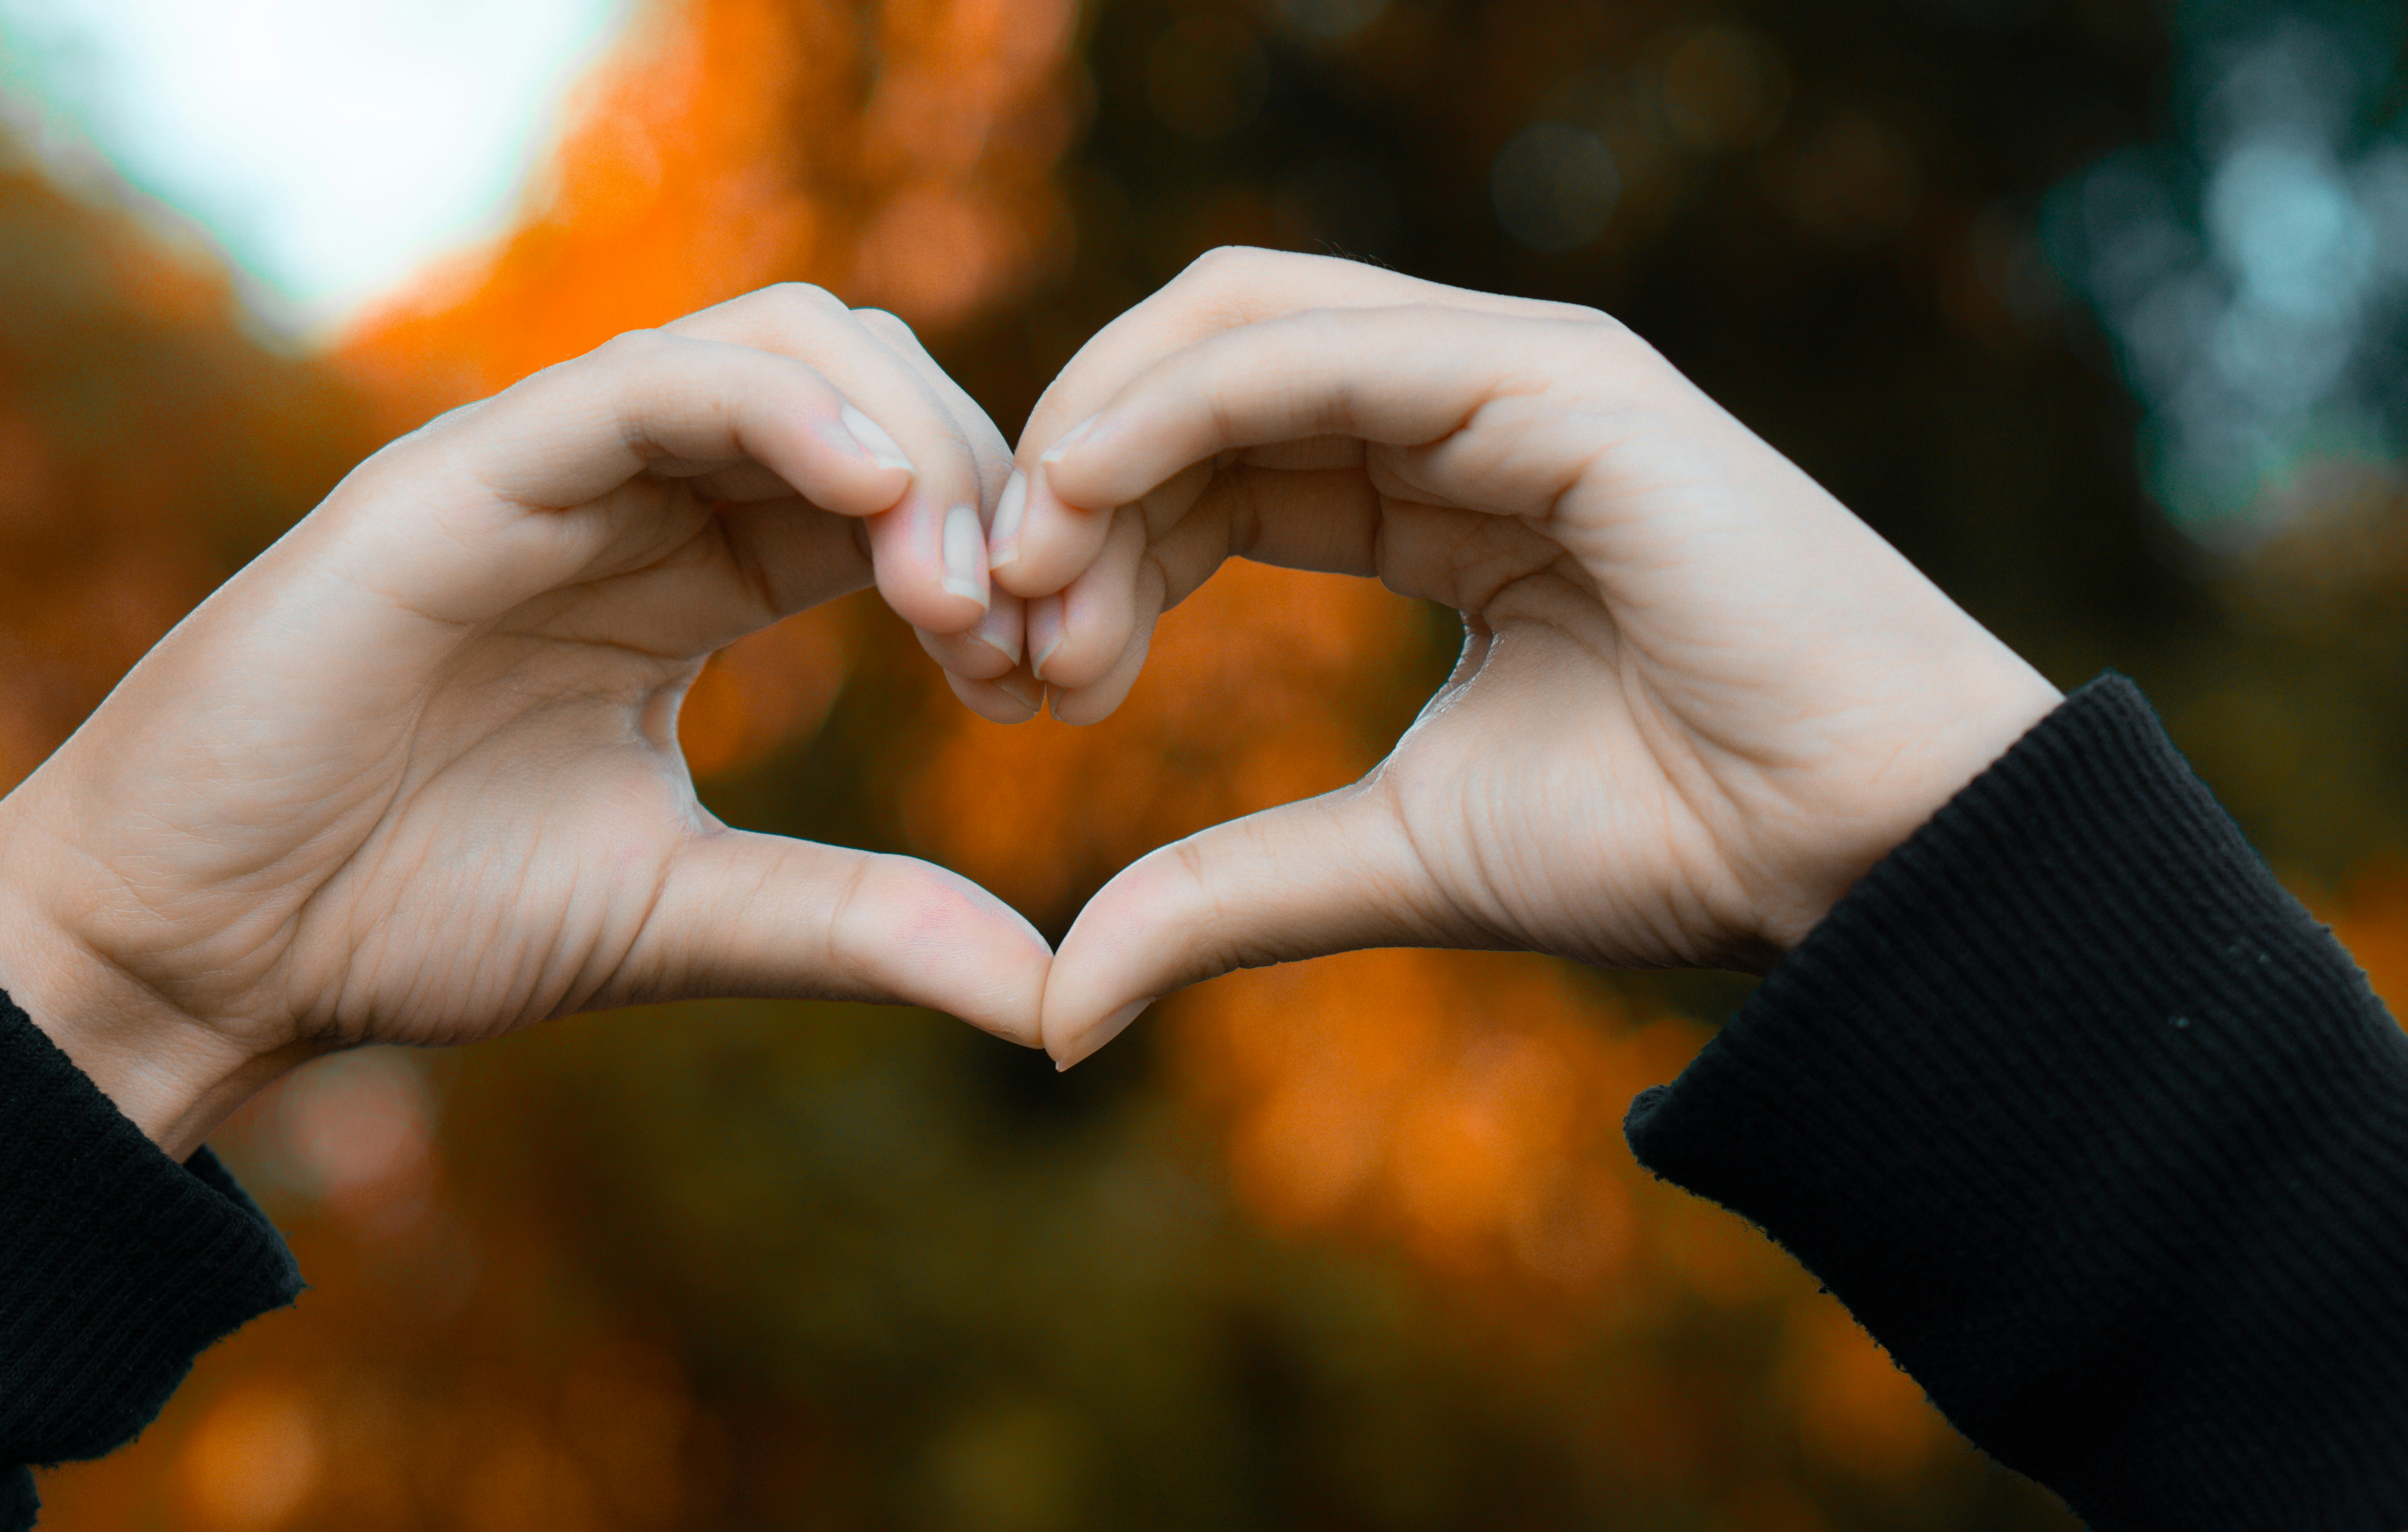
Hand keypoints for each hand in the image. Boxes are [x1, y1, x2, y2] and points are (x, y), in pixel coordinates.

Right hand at [0, 285, 1051, 1154]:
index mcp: (693, 578)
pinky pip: (660, 381)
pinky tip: (882, 505)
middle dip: (986, 489)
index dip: (999, 557)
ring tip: (961, 588)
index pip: (894, 493)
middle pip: (873, 390)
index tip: (1047, 682)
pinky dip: (792, 413)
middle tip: (1024, 635)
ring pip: (787, 345)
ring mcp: (554, 468)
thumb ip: (857, 924)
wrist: (209, 944)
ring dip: (913, 443)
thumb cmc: (417, 917)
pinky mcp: (469, 469)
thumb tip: (1053, 994)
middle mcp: (638, 498)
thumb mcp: (683, 915)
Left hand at [995, 249, 2062, 1065]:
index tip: (1017, 676)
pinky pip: (1313, 351)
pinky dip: (1168, 408)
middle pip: (1195, 374)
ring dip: (1092, 436)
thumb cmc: (1672, 845)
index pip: (1208, 461)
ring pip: (1233, 326)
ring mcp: (1515, 376)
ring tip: (1020, 573)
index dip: (1092, 547)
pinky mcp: (1558, 380)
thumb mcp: (1391, 860)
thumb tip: (1054, 1007)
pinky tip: (1081, 502)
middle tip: (988, 628)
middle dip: (1065, 483)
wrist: (1859, 860)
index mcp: (1438, 489)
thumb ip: (1223, 897)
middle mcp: (1467, 405)